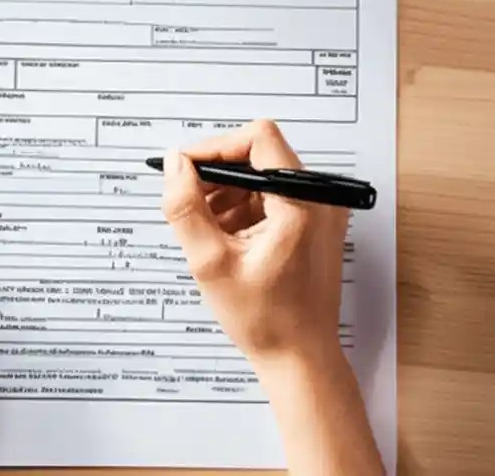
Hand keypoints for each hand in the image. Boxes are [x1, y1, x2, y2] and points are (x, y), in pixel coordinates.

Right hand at [160, 120, 348, 364]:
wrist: (299, 357)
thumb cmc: (265, 319)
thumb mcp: (210, 263)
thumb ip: (186, 208)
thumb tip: (174, 165)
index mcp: (301, 202)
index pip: (258, 138)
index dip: (215, 148)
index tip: (184, 169)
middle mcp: (318, 198)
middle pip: (258, 155)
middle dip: (217, 176)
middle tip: (189, 205)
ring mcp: (319, 210)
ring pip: (261, 175)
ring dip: (226, 195)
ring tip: (206, 232)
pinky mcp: (313, 223)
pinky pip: (270, 197)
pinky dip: (242, 210)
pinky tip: (225, 240)